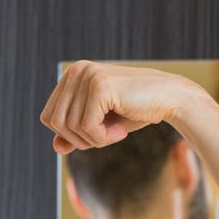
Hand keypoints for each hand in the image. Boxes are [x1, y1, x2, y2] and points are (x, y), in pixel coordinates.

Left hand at [39, 61, 191, 154]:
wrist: (169, 99)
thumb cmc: (134, 111)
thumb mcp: (99, 126)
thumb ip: (75, 135)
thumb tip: (56, 147)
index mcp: (71, 76)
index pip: (49, 117)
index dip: (69, 135)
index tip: (95, 132)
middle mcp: (76, 71)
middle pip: (55, 122)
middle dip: (78, 139)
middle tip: (105, 136)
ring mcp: (87, 76)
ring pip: (70, 127)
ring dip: (94, 139)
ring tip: (116, 131)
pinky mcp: (99, 86)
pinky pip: (86, 127)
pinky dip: (103, 138)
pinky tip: (122, 131)